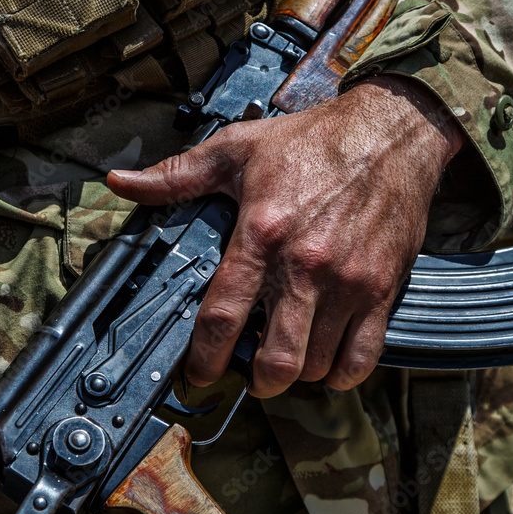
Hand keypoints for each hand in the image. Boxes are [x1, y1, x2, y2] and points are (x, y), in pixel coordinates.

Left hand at [107, 77, 462, 397]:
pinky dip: (343, 372)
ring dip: (298, 372)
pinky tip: (329, 360)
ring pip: (318, 364)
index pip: (223, 314)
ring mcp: (349, 281)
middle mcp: (306, 265)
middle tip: (249, 374)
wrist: (391, 132)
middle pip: (278, 359)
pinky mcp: (383, 288)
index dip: (204, 358)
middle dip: (257, 381)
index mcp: (262, 232)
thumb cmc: (314, 140)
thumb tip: (121, 182)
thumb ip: (178, 176)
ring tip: (287, 356)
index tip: (197, 374)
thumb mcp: (238, 149)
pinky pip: (363, 357)